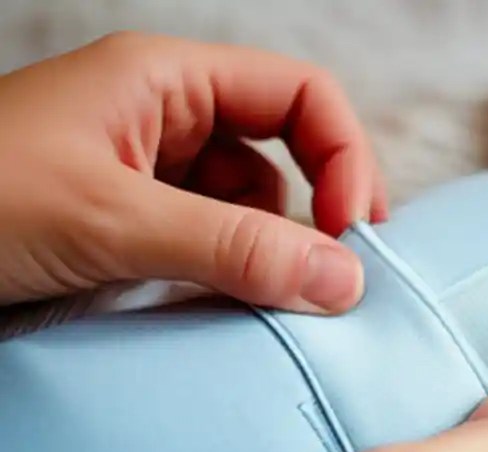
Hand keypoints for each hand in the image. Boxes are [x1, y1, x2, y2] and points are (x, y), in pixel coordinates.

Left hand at [0, 32, 386, 312]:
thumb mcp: (112, 221)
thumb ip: (235, 248)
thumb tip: (343, 279)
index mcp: (165, 80)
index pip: (301, 97)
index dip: (343, 158)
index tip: (349, 235)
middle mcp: (162, 117)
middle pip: (284, 156)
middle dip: (312, 216)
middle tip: (330, 283)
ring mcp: (144, 172)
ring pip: (248, 209)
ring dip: (265, 255)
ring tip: (261, 305)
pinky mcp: (126, 223)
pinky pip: (207, 243)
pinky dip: (226, 277)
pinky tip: (218, 309)